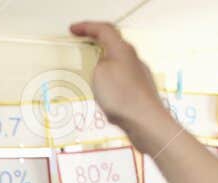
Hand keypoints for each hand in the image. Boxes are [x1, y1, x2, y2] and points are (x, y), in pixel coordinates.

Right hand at [69, 21, 175, 154]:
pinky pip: (120, 78)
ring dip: (101, 63)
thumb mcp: (99, 73)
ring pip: (116, 62)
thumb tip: (101, 64)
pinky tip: (103, 93)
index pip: (103, 30)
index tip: (73, 30)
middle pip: (112, 44)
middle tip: (80, 46)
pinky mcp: (139, 90)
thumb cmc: (122, 96)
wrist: (145, 120)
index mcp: (122, 49)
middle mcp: (133, 58)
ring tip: (88, 73)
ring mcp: (138, 74)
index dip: (86, 27)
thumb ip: (97, 63)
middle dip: (95, 43)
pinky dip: (108, 79)